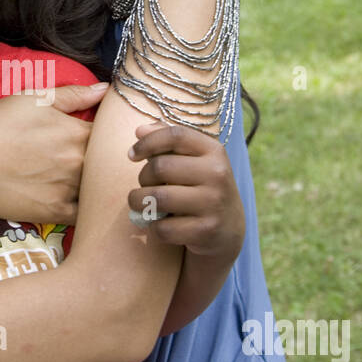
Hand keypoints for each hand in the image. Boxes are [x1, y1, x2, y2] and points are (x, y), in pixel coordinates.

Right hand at [0, 82, 108, 225]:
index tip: (95, 140)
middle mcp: (78, 162)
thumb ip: (73, 95)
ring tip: (74, 181)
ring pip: (95, 190)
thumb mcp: (32, 98)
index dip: (104, 138)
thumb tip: (106, 90)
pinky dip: (82, 210)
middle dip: (101, 163)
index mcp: (77, 133)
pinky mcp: (54, 212)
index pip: (109, 137)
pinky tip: (73, 202)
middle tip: (83, 161)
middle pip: (105, 165)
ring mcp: (68, 189)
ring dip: (92, 187)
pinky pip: (82, 215)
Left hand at [127, 122, 244, 259]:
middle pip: (160, 167)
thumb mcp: (194, 161)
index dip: (147, 142)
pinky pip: (162, 227)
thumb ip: (168, 143)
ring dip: (139, 202)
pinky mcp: (206, 231)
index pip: (175, 135)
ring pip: (157, 198)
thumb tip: (140, 130)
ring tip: (142, 203)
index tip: (132, 155)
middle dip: (143, 177)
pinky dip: (153, 227)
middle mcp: (217, 174)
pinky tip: (160, 224)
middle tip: (145, 186)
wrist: (230, 228)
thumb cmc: (201, 188)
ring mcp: (213, 203)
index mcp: (214, 151)